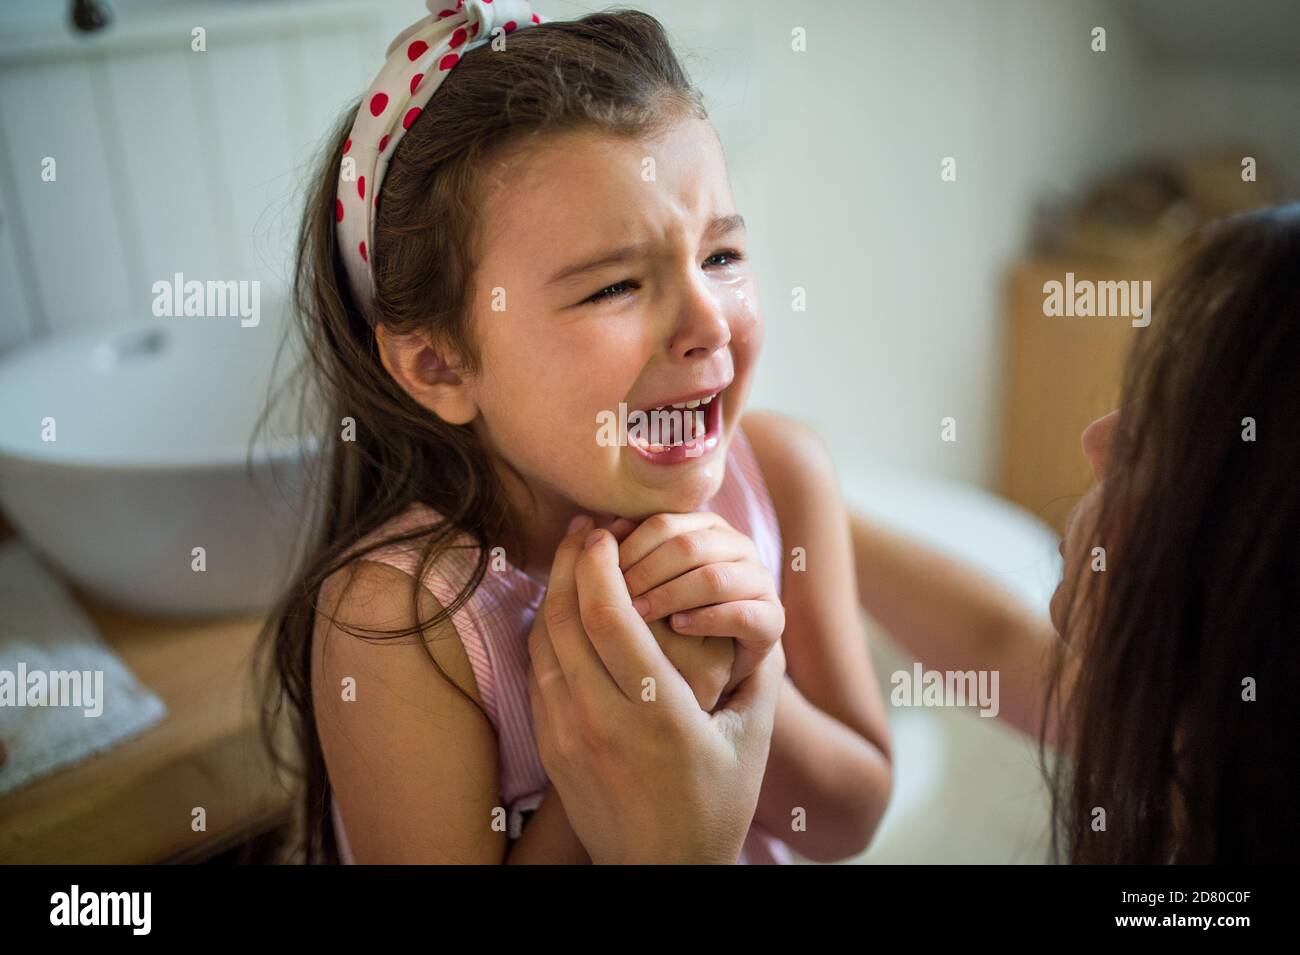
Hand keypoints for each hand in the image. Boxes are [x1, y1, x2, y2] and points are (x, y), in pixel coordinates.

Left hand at [526, 517, 784, 863]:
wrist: (662, 870)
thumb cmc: (717, 803)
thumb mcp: (750, 736)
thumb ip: (754, 669)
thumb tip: (756, 602)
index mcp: (657, 713)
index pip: (610, 617)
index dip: (600, 564)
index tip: (607, 533)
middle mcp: (601, 721)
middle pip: (565, 619)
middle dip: (571, 564)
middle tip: (585, 530)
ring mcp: (567, 736)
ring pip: (543, 643)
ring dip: (553, 594)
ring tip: (573, 561)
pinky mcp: (550, 748)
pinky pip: (537, 673)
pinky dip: (546, 632)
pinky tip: (565, 613)